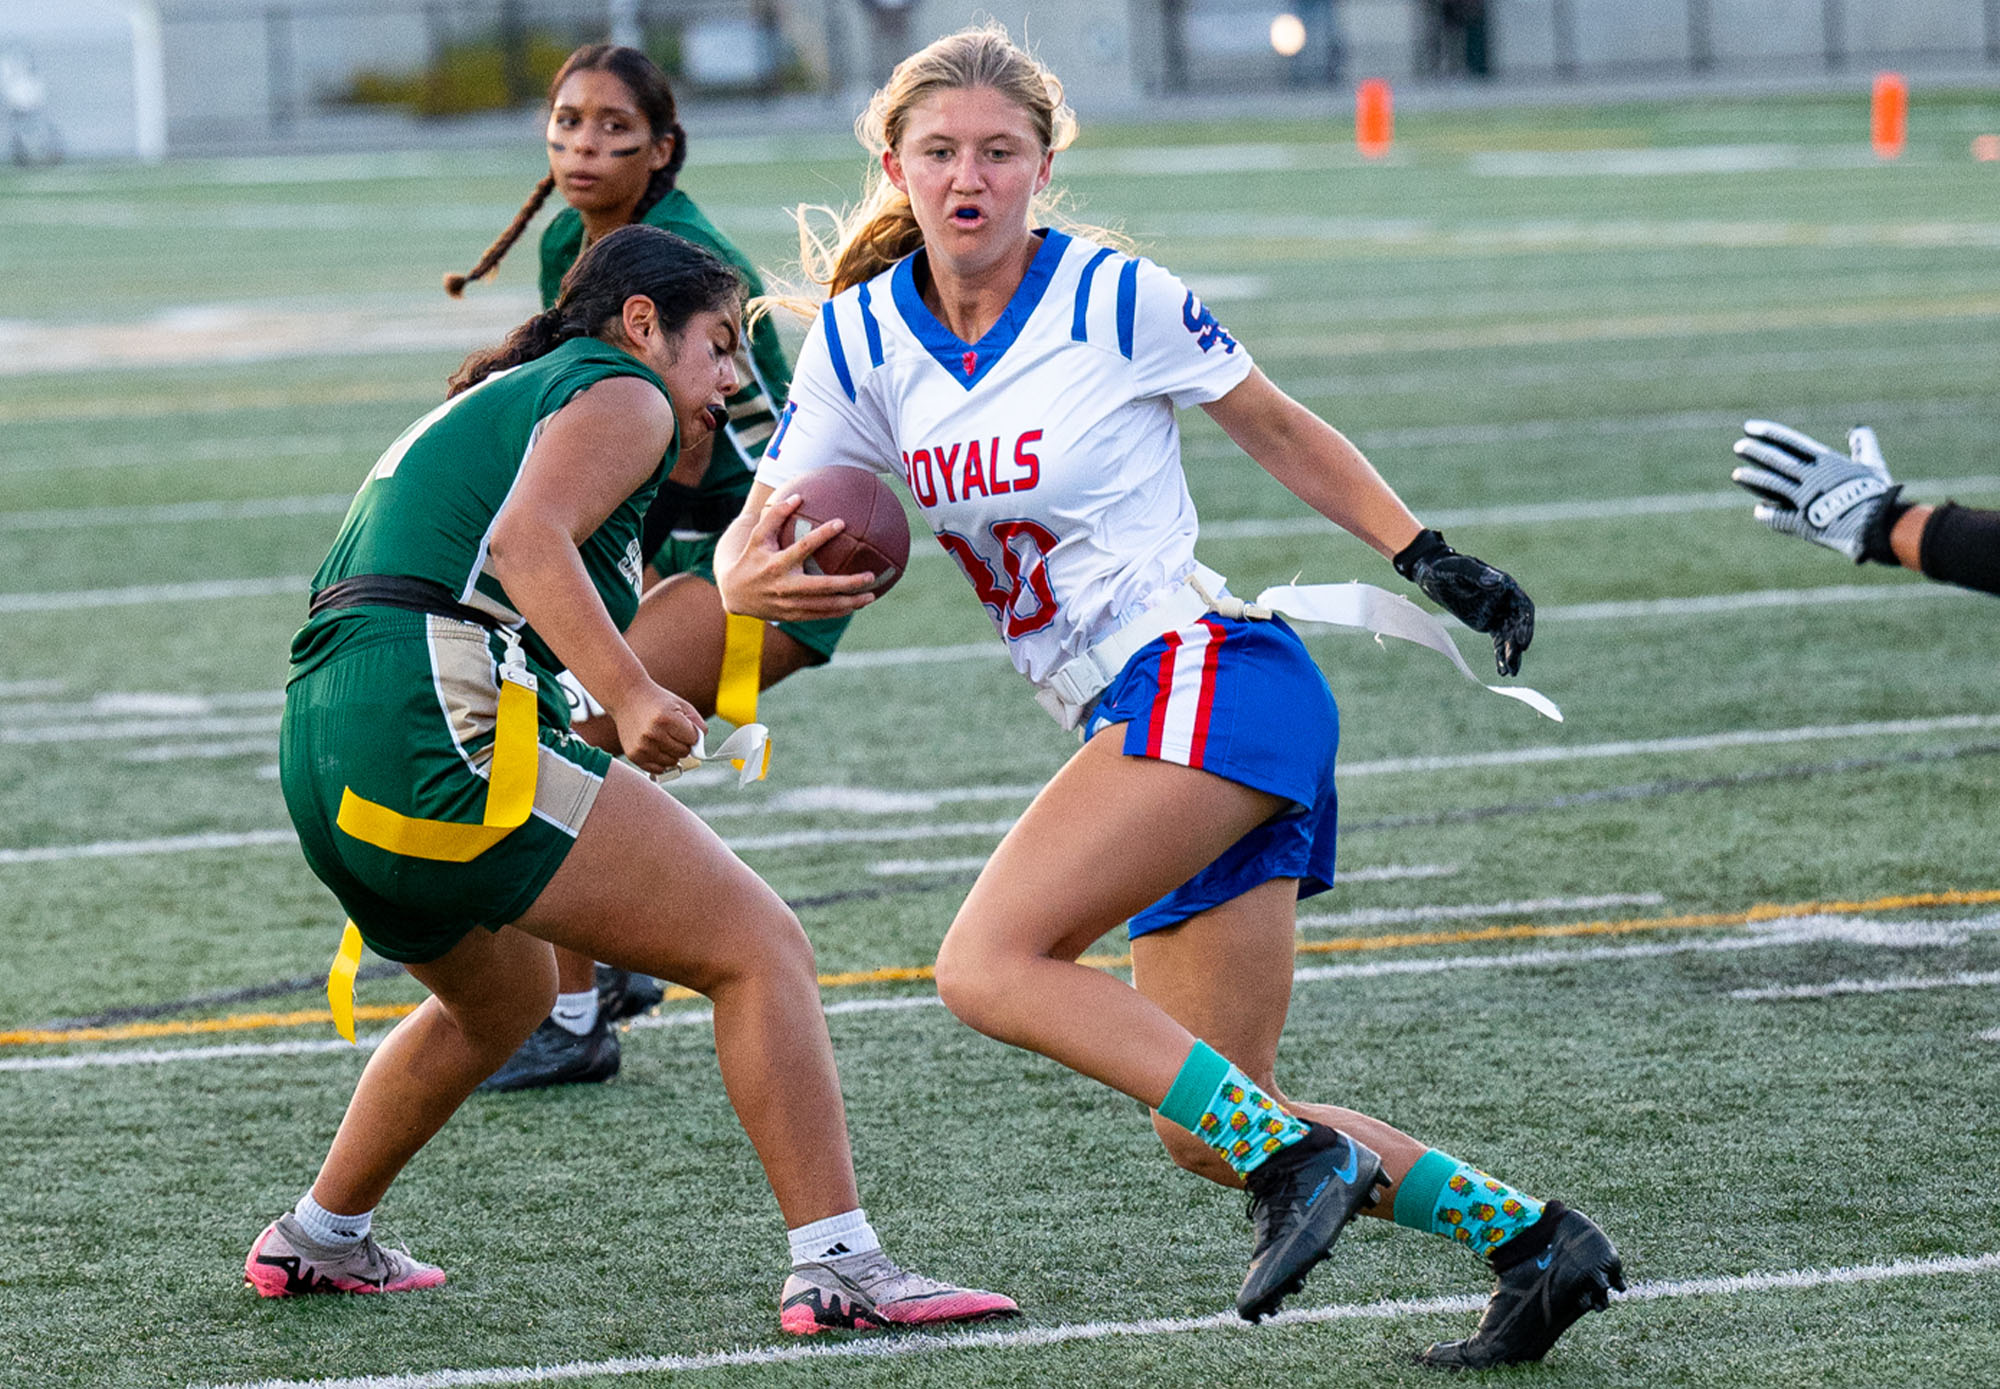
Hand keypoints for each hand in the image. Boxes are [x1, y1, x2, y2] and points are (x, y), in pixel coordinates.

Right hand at [611, 682, 703, 776]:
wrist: (626, 697)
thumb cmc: (657, 701)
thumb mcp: (681, 705)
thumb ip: (698, 724)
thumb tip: (701, 746)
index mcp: (667, 720)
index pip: (693, 739)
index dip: (691, 732)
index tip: (682, 725)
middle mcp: (653, 735)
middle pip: (683, 752)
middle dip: (682, 743)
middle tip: (671, 731)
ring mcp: (642, 747)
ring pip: (672, 762)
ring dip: (672, 753)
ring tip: (662, 737)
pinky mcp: (634, 755)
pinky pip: (657, 769)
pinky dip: (661, 761)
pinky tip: (656, 747)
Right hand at [714, 492, 879, 621]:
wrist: (734, 594)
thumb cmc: (750, 559)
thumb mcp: (757, 537)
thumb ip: (775, 516)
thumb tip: (798, 495)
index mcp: (777, 564)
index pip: (804, 547)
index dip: (822, 534)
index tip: (842, 522)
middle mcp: (785, 586)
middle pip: (823, 587)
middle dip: (849, 583)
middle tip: (871, 576)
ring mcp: (790, 604)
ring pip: (825, 606)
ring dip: (850, 602)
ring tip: (871, 595)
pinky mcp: (793, 616)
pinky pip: (820, 615)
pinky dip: (839, 611)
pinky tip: (856, 605)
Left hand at [1392, 529, 1534, 676]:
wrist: (1433, 574)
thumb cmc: (1447, 567)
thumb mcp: (1462, 568)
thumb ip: (1480, 575)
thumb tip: (1497, 582)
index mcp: (1506, 586)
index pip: (1524, 608)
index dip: (1526, 625)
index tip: (1523, 641)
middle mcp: (1506, 601)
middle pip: (1519, 626)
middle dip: (1517, 644)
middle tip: (1513, 661)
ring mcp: (1498, 614)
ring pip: (1510, 637)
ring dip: (1511, 654)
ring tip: (1510, 672)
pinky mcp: (1488, 624)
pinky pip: (1498, 642)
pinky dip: (1500, 655)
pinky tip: (1502, 670)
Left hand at [1730, 419, 1903, 563]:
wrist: (1878, 525)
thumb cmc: (1878, 494)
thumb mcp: (1872, 464)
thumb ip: (1864, 445)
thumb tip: (1859, 429)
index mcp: (1826, 462)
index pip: (1790, 442)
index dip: (1769, 433)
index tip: (1750, 428)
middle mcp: (1810, 477)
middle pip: (1775, 461)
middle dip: (1755, 452)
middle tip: (1738, 447)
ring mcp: (1803, 500)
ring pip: (1770, 485)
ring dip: (1751, 479)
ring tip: (1736, 474)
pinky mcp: (1801, 522)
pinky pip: (1776, 516)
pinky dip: (1766, 512)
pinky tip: (1760, 509)